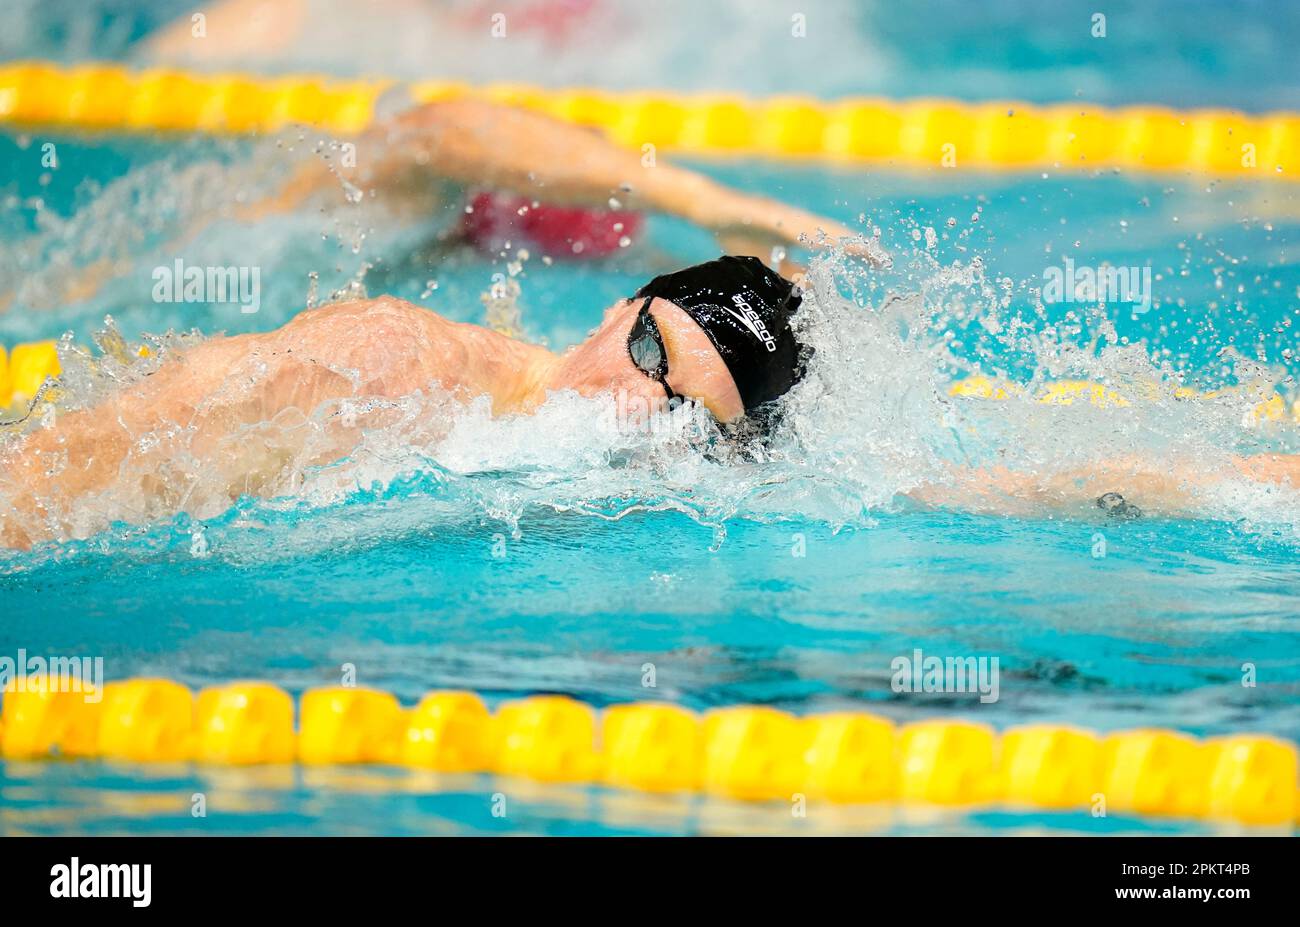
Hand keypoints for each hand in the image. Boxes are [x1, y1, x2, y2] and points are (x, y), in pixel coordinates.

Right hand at [697, 186, 889, 267]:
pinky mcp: (757, 211)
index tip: (880, 264)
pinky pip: (779, 221)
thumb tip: (809, 290)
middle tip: (882, 260)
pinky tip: (811, 236)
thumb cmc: (737, 232)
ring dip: (835, 236)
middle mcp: (792, 219)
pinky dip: (796, 228)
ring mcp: (776, 213)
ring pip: (811, 226)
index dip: (856, 252)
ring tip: (859, 248)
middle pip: (830, 232)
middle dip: (856, 246)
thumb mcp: (766, 260)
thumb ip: (788, 272)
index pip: (832, 243)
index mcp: (797, 231)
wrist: (707, 206)